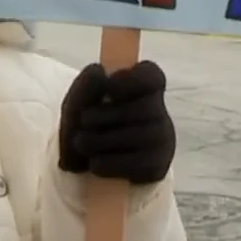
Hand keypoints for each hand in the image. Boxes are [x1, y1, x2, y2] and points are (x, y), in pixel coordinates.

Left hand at [57, 60, 175, 185]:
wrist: (86, 169)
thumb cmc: (88, 127)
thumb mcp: (78, 103)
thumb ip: (85, 85)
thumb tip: (100, 71)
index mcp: (145, 88)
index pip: (152, 76)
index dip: (131, 80)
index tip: (109, 87)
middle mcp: (159, 113)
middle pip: (141, 108)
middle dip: (104, 116)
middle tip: (84, 122)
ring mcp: (162, 141)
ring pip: (136, 137)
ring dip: (100, 141)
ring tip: (82, 144)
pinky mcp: (158, 167)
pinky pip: (135, 164)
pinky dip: (108, 164)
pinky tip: (95, 163)